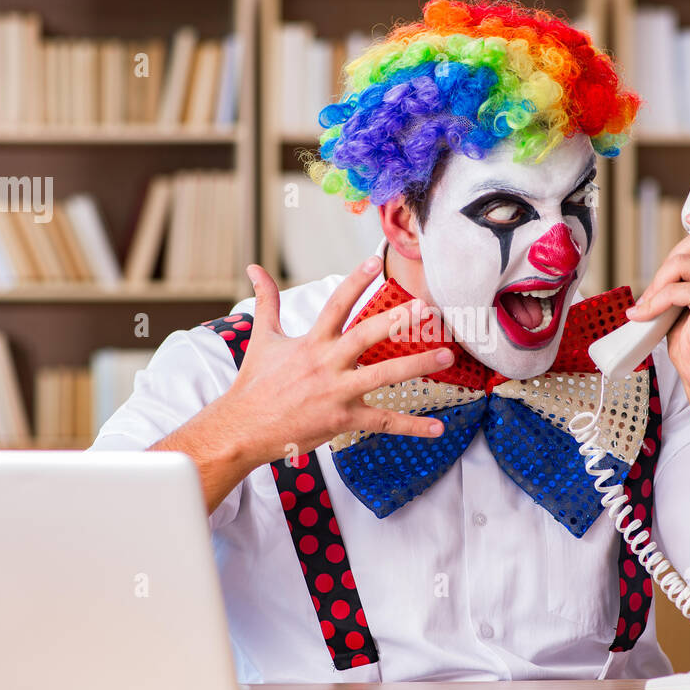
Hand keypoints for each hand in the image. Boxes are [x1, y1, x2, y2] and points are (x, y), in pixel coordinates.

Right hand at [215, 255, 454, 468]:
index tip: (375, 261)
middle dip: (399, 321)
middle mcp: (327, 363)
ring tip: (446, 355)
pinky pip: (383, 422)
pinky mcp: (343, 419)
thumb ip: (267, 301)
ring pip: (384, 375)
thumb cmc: (254, 384)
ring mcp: (337, 392)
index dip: (355, 281)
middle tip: (427, 310)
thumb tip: (254, 268)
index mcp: (311, 342)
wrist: (243, 428)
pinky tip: (437, 428)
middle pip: (367, 336)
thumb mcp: (262, 338)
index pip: (336, 304)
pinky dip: (412, 426)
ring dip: (418, 365)